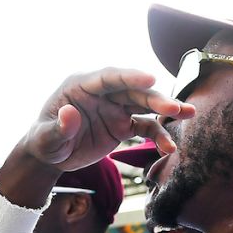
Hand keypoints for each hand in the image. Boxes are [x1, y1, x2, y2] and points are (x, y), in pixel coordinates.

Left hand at [20, 68, 193, 170]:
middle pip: (132, 90)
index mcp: (81, 85)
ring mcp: (115, 108)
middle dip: (155, 97)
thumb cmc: (44, 142)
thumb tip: (71, 115)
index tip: (151, 78)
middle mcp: (102, 93)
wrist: (50, 156)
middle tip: (175, 108)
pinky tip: (169, 147)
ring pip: (144, 105)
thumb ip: (58, 128)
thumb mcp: (45, 139)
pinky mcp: (122, 125)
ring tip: (188, 114)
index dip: (130, 76)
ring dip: (165, 110)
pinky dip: (158, 135)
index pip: (109, 76)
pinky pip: (144, 127)